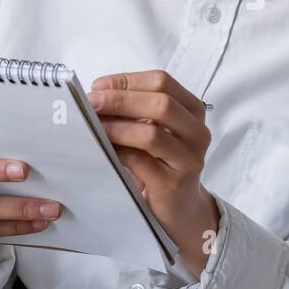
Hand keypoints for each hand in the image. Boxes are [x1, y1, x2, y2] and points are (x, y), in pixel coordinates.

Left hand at [87, 70, 219, 277]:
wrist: (180, 207)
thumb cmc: (160, 162)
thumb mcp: (154, 128)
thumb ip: (134, 109)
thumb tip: (96, 94)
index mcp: (193, 110)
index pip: (161, 81)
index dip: (127, 81)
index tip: (98, 86)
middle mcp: (197, 132)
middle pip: (160, 103)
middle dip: (120, 100)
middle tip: (91, 103)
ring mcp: (189, 159)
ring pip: (151, 133)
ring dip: (116, 127)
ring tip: (93, 127)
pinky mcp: (173, 184)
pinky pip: (140, 162)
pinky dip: (117, 152)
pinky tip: (102, 149)